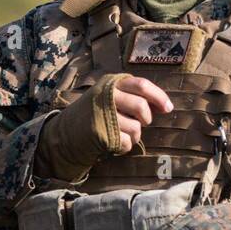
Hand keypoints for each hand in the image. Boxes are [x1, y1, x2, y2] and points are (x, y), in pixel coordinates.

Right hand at [36, 74, 172, 179]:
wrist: (63, 132)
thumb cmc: (92, 113)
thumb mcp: (107, 95)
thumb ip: (131, 96)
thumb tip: (165, 106)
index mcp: (110, 83)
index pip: (141, 85)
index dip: (159, 97)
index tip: (167, 108)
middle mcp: (106, 96)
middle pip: (141, 107)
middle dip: (145, 119)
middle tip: (140, 122)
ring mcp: (102, 114)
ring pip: (135, 127)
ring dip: (134, 135)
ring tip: (122, 134)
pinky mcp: (100, 133)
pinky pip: (126, 142)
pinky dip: (124, 146)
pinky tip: (114, 143)